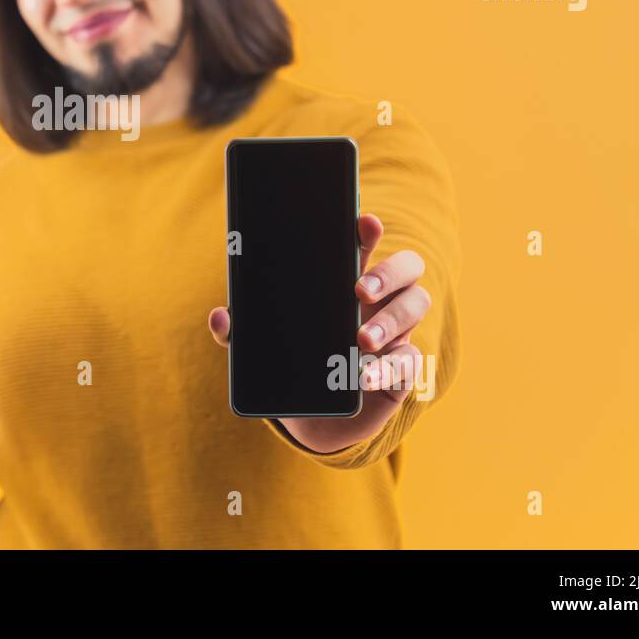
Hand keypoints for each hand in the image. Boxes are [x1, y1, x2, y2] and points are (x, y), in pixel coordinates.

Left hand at [207, 213, 431, 453]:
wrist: (311, 416)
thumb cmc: (292, 363)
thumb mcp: (262, 345)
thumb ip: (238, 331)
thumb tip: (220, 318)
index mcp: (346, 282)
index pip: (365, 244)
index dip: (368, 230)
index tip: (364, 222)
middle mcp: (380, 301)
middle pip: (408, 266)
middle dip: (390, 271)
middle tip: (359, 290)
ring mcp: (396, 332)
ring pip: (417, 304)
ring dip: (392, 319)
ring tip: (362, 340)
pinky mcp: (401, 369)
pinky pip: (413, 360)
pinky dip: (391, 367)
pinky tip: (366, 376)